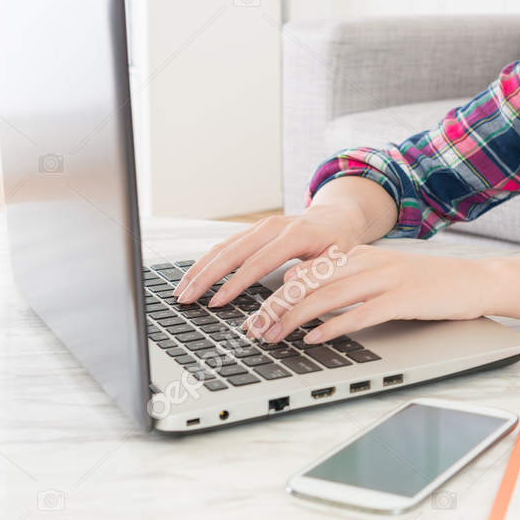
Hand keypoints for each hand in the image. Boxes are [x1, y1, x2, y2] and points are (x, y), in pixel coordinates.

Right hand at [175, 204, 366, 306]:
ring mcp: (261, 227)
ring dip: (200, 269)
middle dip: (205, 277)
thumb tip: (289, 284)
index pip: (258, 262)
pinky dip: (207, 261)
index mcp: (295, 235)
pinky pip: (226, 245)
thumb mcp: (338, 259)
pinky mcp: (253, 231)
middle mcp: (273, 227)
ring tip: (181, 291)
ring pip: (223, 247)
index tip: (217, 302)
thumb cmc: (339, 242)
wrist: (337, 218)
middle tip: (185, 298)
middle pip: (232, 252)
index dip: (235, 283)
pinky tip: (194, 276)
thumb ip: (316, 272)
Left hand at [244, 245, 496, 344]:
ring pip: (328, 295)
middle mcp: (369, 262)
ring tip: (273, 335)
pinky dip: (333, 326)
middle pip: (310, 281)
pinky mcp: (403, 298)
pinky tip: (313, 339)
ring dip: (295, 317)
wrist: (475, 281)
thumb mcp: (382, 275)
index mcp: (361, 255)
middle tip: (253, 328)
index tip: (252, 311)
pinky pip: (360, 313)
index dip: (276, 290)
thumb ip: (346, 281)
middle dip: (276, 305)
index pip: (307, 269)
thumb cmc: (429, 285)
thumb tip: (303, 292)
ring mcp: (386, 279)